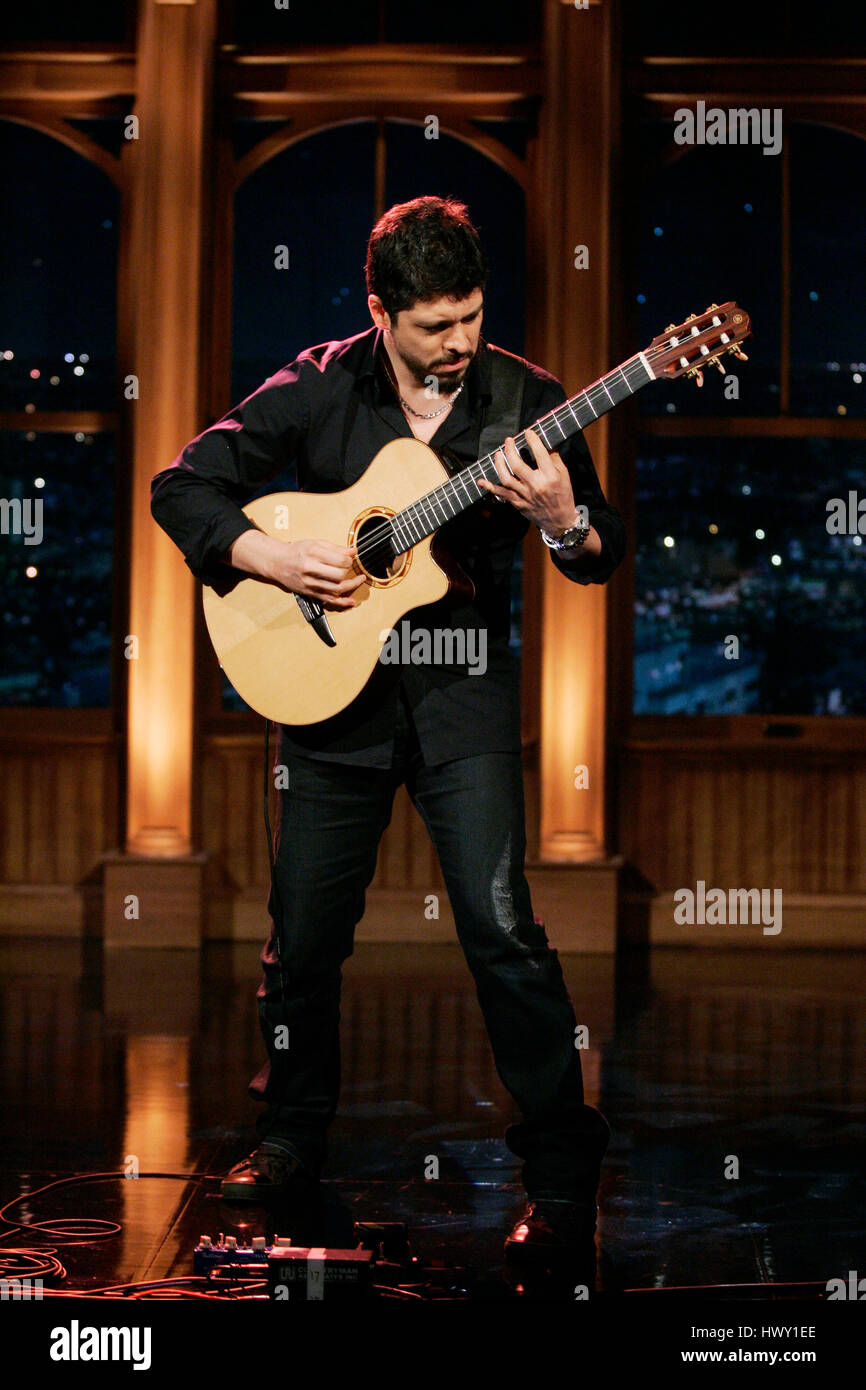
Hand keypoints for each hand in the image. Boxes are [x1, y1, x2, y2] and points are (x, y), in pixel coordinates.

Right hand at [227, 530, 364, 607]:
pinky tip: (351, 601)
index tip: (350, 559)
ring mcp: (310, 583)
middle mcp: (310, 569)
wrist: (277, 562)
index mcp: (313, 553)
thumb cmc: (296, 551)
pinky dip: (342, 602)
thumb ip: (335, 548)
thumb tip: (353, 552)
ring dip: (351, 585)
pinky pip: (328, 599)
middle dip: (349, 571)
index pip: (340, 560)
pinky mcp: (309, 592)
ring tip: (358, 581)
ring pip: (336, 588)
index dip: (349, 560)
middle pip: (339, 575)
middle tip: (350, 568)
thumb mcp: (315, 543)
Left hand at [478, 428, 577, 534]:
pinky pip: (502, 494)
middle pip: (517, 465)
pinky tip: (481, 481)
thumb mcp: (564, 475)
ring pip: (506, 478)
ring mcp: (525, 495)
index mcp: (550, 476)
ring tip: (498, 454)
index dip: (533, 440)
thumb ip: (554, 458)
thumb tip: (544, 443)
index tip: (528, 432)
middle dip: (510, 450)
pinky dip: (490, 488)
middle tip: (508, 441)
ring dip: (499, 464)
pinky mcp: (518, 503)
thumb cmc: (563, 495)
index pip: (540, 454)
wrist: (560, 521)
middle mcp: (536, 485)